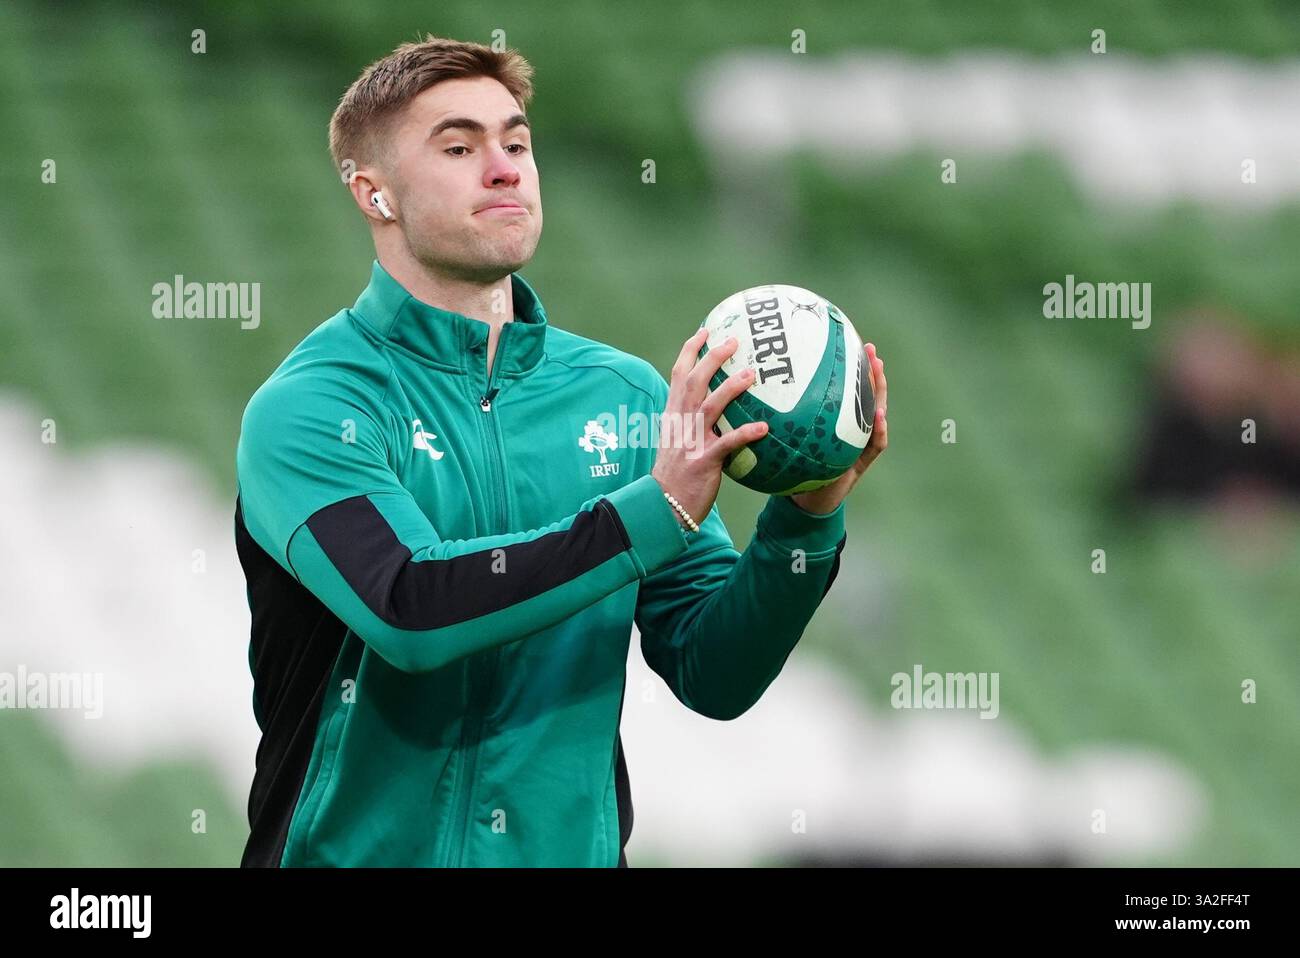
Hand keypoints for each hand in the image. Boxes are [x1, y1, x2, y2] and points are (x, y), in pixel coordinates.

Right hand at [651, 329, 769, 527]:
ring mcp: (691, 442)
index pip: (678, 375)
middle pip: (693, 382)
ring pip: (710, 406)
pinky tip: (764, 428)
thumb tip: (714, 404)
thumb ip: (692, 421)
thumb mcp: (677, 440)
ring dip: (731, 389)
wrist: (663, 506)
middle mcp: (680, 423)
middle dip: (712, 358)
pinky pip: (726, 444)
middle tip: (733, 341)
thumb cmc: (676, 474)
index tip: (706, 330)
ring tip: (751, 374)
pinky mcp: (703, 462)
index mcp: (673, 416)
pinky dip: (745, 434)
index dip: (691, 350)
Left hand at [789, 341, 888, 514]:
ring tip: (880, 374)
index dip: (845, 367)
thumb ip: (774, 418)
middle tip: (871, 350)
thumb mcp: (782, 440)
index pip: (843, 389)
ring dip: (880, 395)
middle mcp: (850, 429)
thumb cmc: (793, 469)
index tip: (846, 339)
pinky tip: (879, 417)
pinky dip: (878, 431)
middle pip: (865, 396)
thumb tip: (746, 387)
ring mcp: (860, 444)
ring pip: (875, 415)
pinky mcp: (861, 463)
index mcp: (833, 420)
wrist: (805, 501)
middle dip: (871, 373)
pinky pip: (875, 446)